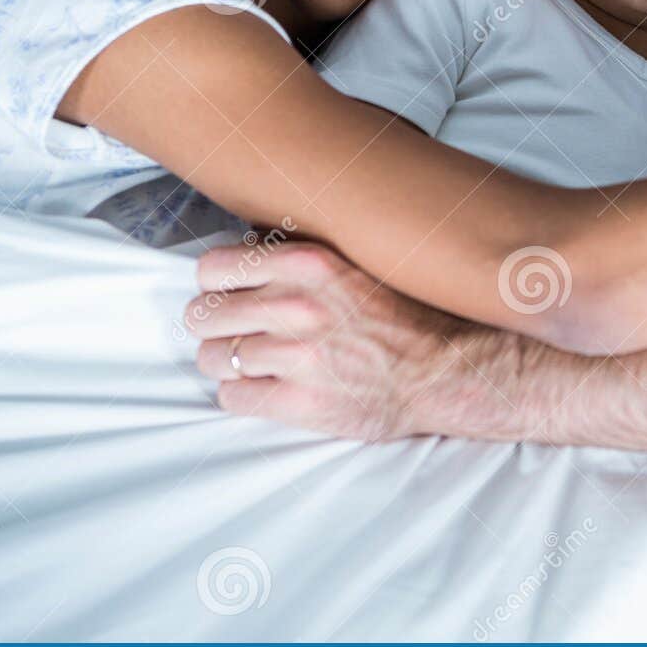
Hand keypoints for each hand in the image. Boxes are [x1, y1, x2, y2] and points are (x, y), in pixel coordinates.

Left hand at [188, 241, 523, 441]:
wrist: (442, 369)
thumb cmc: (402, 315)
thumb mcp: (353, 263)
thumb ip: (299, 253)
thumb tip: (245, 244)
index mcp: (308, 264)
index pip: (214, 268)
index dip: (216, 285)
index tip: (231, 295)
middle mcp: (297, 306)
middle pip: (203, 316)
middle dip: (217, 325)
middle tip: (240, 332)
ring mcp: (297, 357)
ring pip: (212, 358)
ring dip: (228, 363)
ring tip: (257, 362)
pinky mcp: (301, 402)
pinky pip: (232, 398)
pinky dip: (242, 394)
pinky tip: (267, 387)